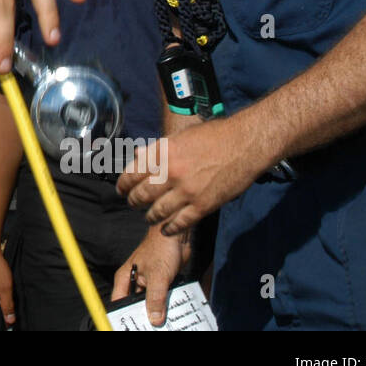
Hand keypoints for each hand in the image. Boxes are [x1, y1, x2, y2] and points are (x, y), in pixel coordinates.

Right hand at [111, 226, 189, 326]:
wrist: (177, 236)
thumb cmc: (161, 248)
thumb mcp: (158, 276)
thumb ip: (155, 299)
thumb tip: (155, 320)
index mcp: (125, 279)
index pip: (119, 303)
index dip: (123, 317)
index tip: (131, 328)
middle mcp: (134, 282)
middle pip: (136, 306)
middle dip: (144, 318)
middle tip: (153, 329)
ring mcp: (148, 284)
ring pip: (151, 304)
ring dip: (158, 313)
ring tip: (166, 324)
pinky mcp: (161, 283)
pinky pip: (162, 300)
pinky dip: (167, 306)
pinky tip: (174, 314)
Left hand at [116, 118, 268, 235]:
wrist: (245, 144)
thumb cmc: (214, 136)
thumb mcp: (180, 136)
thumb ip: (158, 149)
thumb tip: (138, 155)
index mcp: (163, 153)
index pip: (133, 173)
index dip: (123, 184)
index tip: (121, 188)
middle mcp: (170, 172)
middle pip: (142, 194)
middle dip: (133, 201)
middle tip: (132, 203)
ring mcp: (186, 191)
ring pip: (158, 211)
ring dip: (150, 216)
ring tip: (147, 216)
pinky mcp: (203, 205)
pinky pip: (181, 222)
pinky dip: (170, 228)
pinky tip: (166, 230)